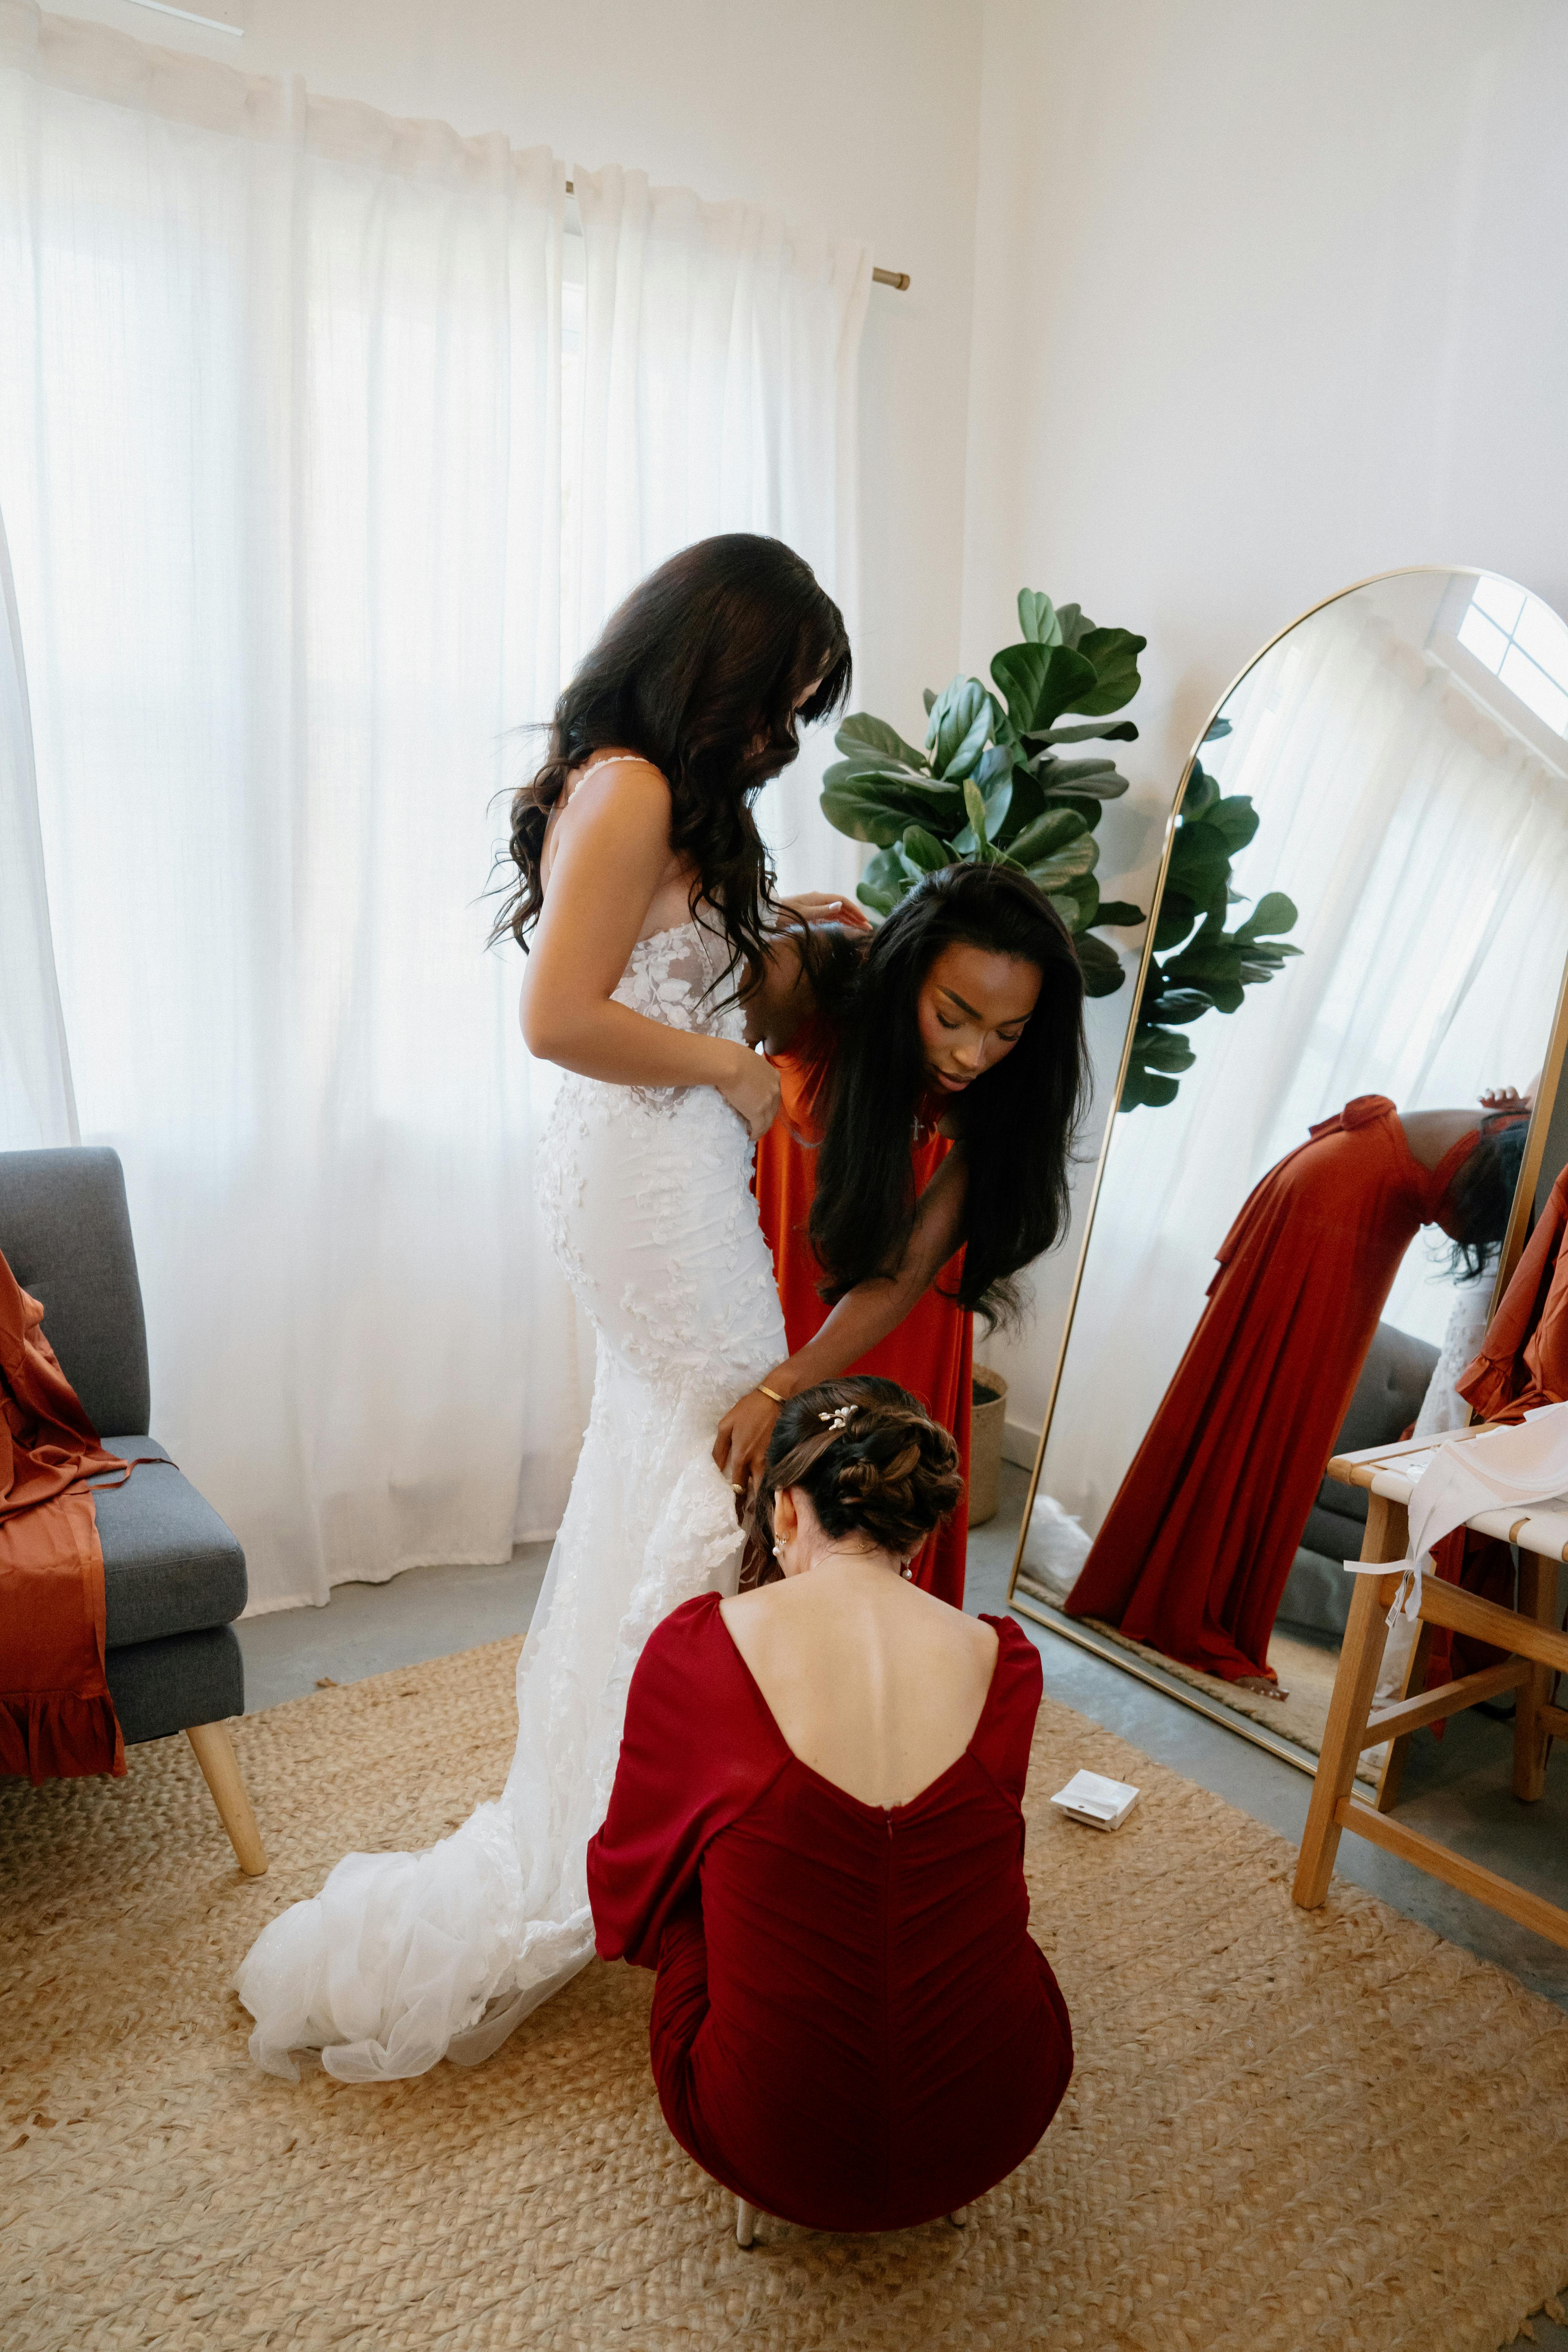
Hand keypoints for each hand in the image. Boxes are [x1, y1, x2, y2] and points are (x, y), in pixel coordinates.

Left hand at [714, 1384, 782, 1503]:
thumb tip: (715, 1468)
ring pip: (769, 1487)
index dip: (736, 1503)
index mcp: (741, 1456)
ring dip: (766, 1500)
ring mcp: (774, 1460)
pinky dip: (778, 1487)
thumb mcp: (726, 1424)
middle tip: (750, 1521)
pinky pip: (781, 1476)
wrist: (779, 1396)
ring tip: (764, 1514)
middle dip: (752, 1508)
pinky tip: (778, 1495)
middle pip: (755, 1493)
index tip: (735, 1515)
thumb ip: (719, 1448)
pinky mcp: (785, 1455)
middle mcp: (757, 1462)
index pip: (737, 1487)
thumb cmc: (749, 1408)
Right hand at [716, 1043, 781, 1138]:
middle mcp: (774, 1089)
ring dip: (762, 1127)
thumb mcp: (748, 1059)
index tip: (760, 1106)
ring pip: (768, 1120)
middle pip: (773, 1108)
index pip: (773, 1093)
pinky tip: (750, 1136)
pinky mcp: (757, 1112)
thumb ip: (751, 1068)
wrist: (728, 1063)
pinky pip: (759, 1127)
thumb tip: (741, 1071)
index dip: (767, 1101)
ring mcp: (767, 1102)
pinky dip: (755, 1133)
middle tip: (757, 1121)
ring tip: (754, 1131)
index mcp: (773, 1075)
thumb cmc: (731, 1056)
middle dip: (766, 1116)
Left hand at [777, 891, 872, 932]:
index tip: (864, 921)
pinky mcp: (811, 913)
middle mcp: (819, 900)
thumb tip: (840, 906)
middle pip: (842, 907)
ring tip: (860, 928)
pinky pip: (830, 916)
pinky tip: (846, 927)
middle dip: (856, 916)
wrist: (767, 914)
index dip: (855, 910)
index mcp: (819, 898)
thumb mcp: (803, 914)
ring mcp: (815, 906)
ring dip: (849, 919)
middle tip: (868, 927)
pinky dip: (840, 921)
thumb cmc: (783, 914)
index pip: (843, 902)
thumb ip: (822, 911)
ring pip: (837, 912)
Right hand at [1480, 1085, 1532, 1114]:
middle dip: (1499, 1094)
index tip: (1510, 1097)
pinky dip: (1480, 1097)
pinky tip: (1480, 1100)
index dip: (1510, 1092)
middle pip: (1499, 1090)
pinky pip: (1481, 1098)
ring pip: (1489, 1092)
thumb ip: (1523, 1103)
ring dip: (1489, 1094)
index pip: (1510, 1089)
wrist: (1504, 1122)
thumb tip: (1530, 1097)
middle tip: (1498, 1099)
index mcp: (1510, 1095)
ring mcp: (1492, 1098)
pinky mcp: (1484, 1103)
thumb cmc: (1513, 1115)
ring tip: (1489, 1099)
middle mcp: (1501, 1095)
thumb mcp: (1520, 1110)